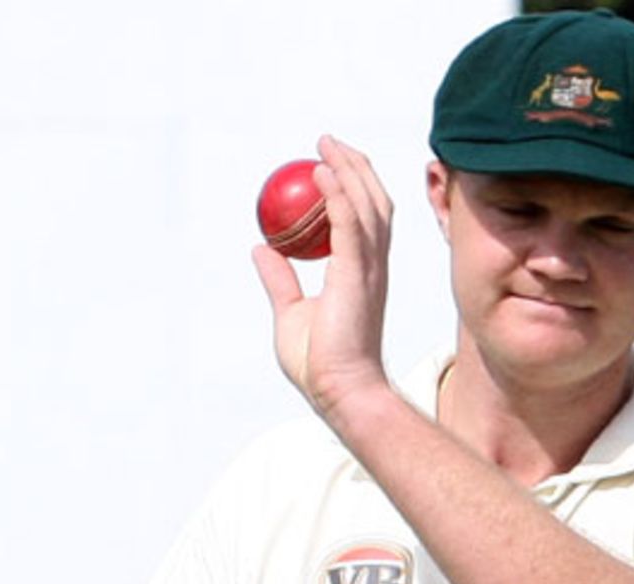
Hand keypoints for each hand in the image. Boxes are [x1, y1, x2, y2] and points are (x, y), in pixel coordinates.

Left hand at [253, 134, 393, 422]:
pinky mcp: (357, 276)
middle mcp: (372, 266)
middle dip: (354, 166)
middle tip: (327, 143)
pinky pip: (350, 225)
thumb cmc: (319, 364)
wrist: (340, 391)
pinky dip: (338, 195)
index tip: (325, 164)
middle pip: (372, 201)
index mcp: (361, 274)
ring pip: (366, 205)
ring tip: (325, 146)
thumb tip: (261, 250)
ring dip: (347, 170)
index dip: (349, 186)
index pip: (364, 219)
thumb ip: (279, 280)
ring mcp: (369, 270)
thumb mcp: (290, 314)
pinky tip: (321, 174)